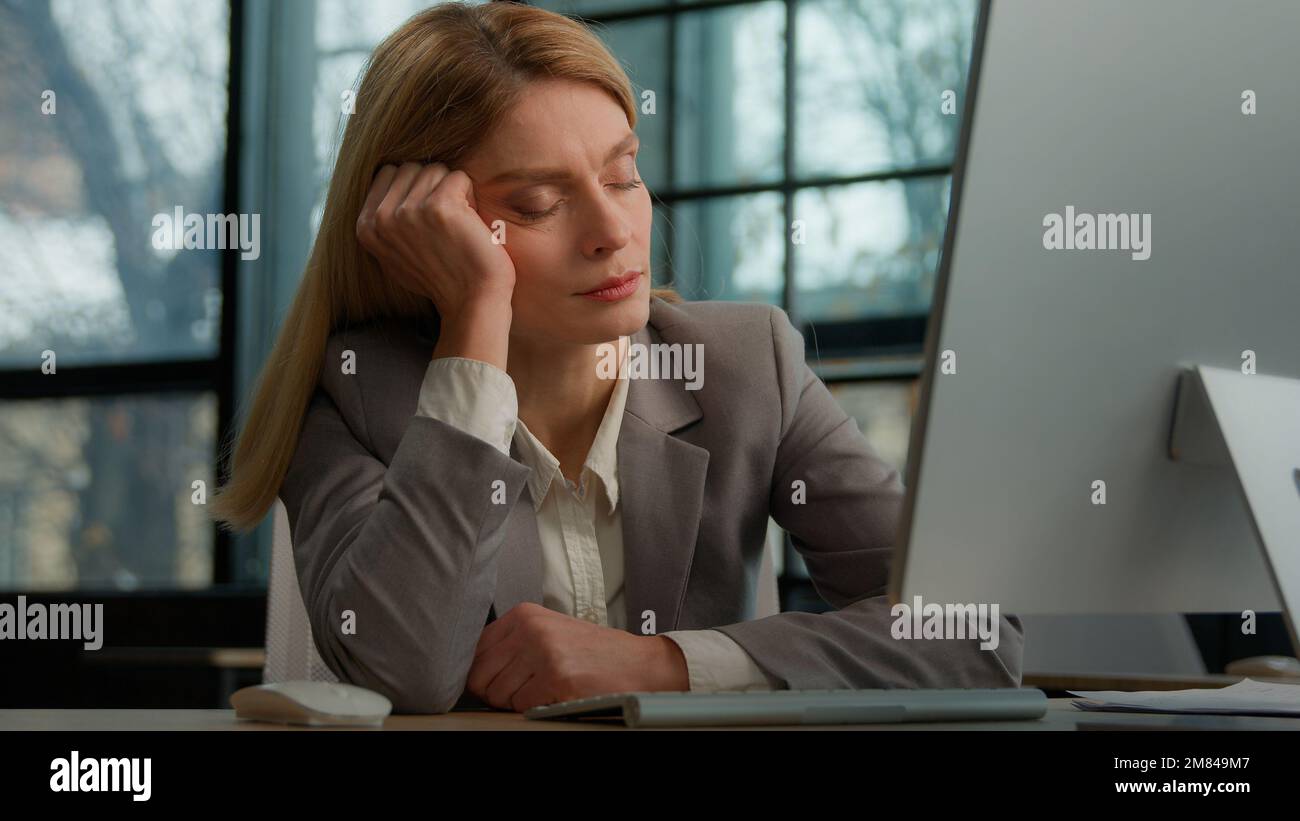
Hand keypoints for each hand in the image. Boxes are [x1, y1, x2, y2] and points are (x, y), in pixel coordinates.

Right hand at [355, 162, 516, 317]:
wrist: (472, 302)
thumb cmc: (441, 278)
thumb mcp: (395, 253)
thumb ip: (384, 221)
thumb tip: (385, 178)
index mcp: (366, 226)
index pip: (389, 172)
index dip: (415, 189)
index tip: (428, 220)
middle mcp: (382, 218)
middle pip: (412, 167)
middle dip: (434, 187)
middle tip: (446, 222)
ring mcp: (409, 211)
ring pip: (435, 169)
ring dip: (453, 191)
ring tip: (458, 224)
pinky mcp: (439, 207)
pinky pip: (459, 177)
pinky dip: (471, 196)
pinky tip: (470, 224)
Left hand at [466, 602, 689, 711]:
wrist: (640, 664)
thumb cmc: (594, 653)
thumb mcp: (549, 632)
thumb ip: (512, 644)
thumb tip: (473, 671)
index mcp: (524, 614)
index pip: (475, 650)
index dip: (483, 674)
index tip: (499, 680)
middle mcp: (531, 629)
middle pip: (480, 676)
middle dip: (496, 692)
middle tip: (524, 690)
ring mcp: (543, 652)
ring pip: (499, 695)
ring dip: (518, 702)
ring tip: (546, 689)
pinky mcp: (556, 678)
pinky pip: (522, 707)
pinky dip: (537, 709)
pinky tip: (558, 695)